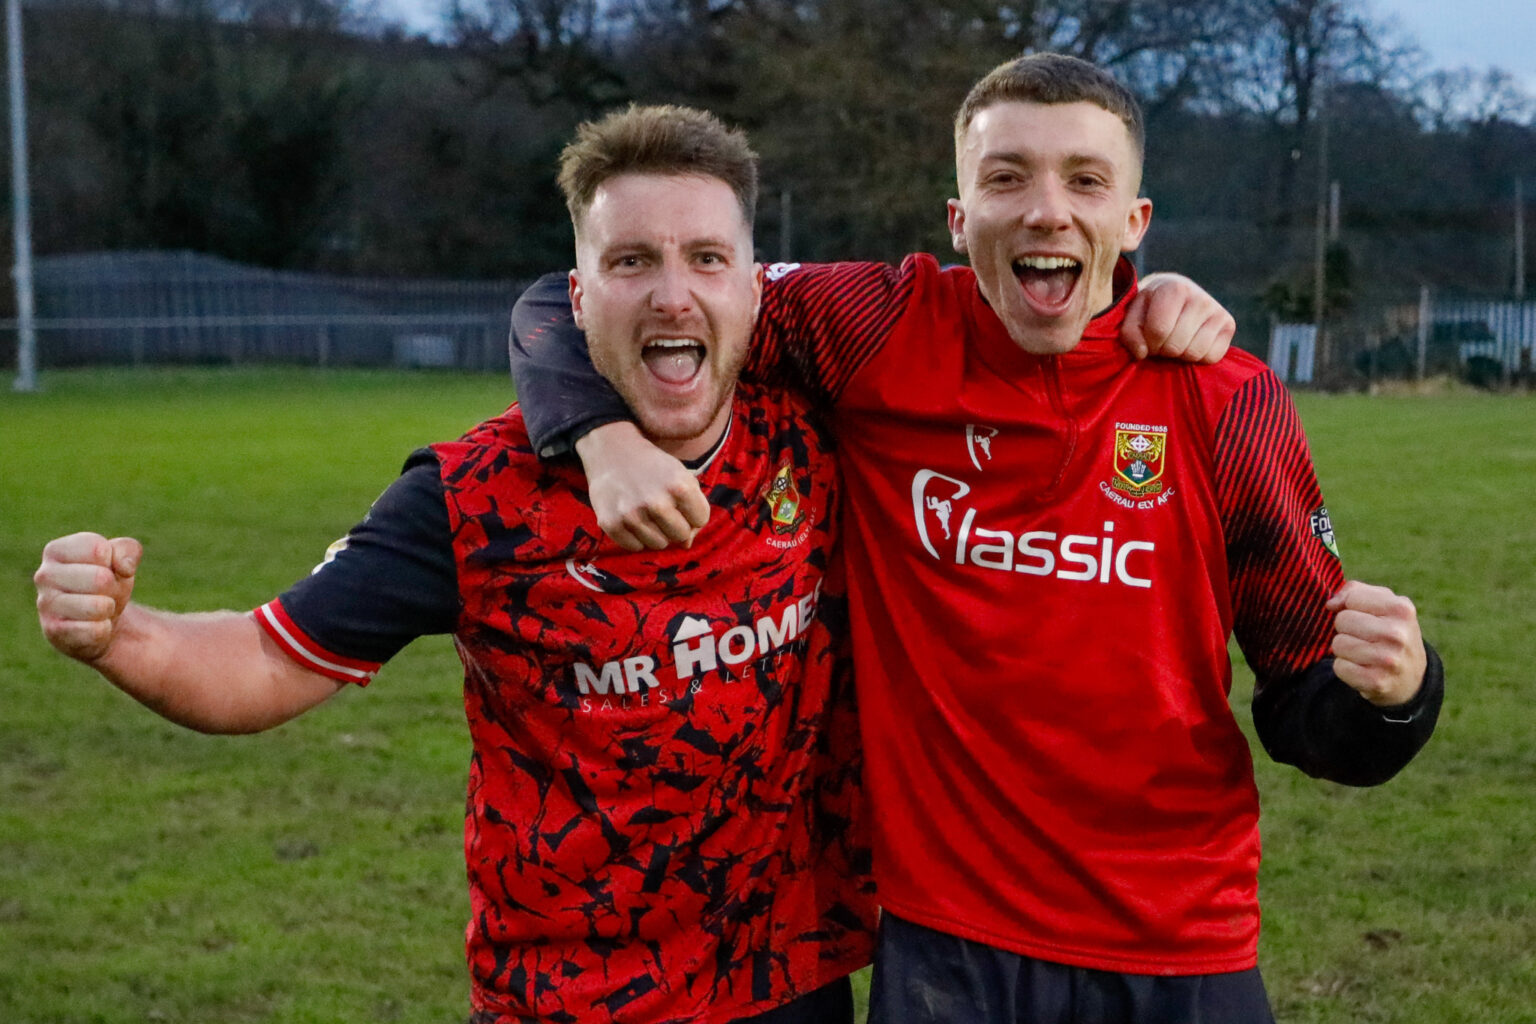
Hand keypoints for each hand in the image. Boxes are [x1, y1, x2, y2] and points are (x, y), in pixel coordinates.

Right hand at [35, 532, 142, 662]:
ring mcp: (46, 604)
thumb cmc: (106, 581)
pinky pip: (97, 630)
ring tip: (99, 607)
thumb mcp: (121, 558)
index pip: (99, 550)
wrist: (97, 620)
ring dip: (109, 608)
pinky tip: (92, 626)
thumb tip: (124, 568)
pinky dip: (104, 629)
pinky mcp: (54, 631)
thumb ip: (128, 550)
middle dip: (114, 587)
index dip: (114, 561)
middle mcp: (44, 575)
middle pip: (101, 579)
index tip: (106, 568)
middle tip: (104, 592)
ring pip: (99, 606)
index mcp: (56, 550)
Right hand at [575, 422, 709, 551]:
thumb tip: (687, 545)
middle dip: (675, 524)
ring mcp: (632, 514)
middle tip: (662, 508)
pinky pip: (635, 547)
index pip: (701, 519)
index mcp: (679, 486)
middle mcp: (656, 502)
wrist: (612, 450)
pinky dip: (635, 536)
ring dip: (655, 532)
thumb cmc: (654, 467)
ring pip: (659, 544)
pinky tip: (630, 517)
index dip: (693, 512)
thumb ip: (693, 509)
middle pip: (681, 535)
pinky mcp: (611, 524)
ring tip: (645, 511)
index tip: (680, 502)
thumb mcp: (681, 477)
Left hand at [1121, 273, 1235, 362]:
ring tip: (1175, 340)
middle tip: (1162, 339)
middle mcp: (1201, 298)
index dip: (1148, 342)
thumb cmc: (1151, 307)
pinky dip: (1198, 358)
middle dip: (1163, 349)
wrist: (1177, 294)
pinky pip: (1211, 357)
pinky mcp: (1229, 325)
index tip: (1147, 336)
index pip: (1158, 331)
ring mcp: (1218, 311)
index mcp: (1175, 288)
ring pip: (1193, 354)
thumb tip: (1141, 353)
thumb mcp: (1134, 314)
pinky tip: (1191, 342)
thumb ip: (1129, 333)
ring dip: (1179, 355)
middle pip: (1175, 346)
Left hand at [1326, 580, 1426, 707]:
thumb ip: (1354, 591)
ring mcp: (1388, 660)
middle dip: (1346, 628)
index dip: (1351, 607)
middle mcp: (1398, 634)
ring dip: (1345, 649)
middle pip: (1342, 621)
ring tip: (1364, 652)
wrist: (1411, 676)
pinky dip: (1345, 668)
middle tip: (1364, 637)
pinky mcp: (1377, 682)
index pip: (1352, 599)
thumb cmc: (1390, 630)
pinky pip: (1339, 667)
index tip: (1364, 616)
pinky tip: (1363, 668)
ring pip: (1338, 644)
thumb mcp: (1383, 603)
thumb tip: (1331, 604)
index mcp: (1401, 609)